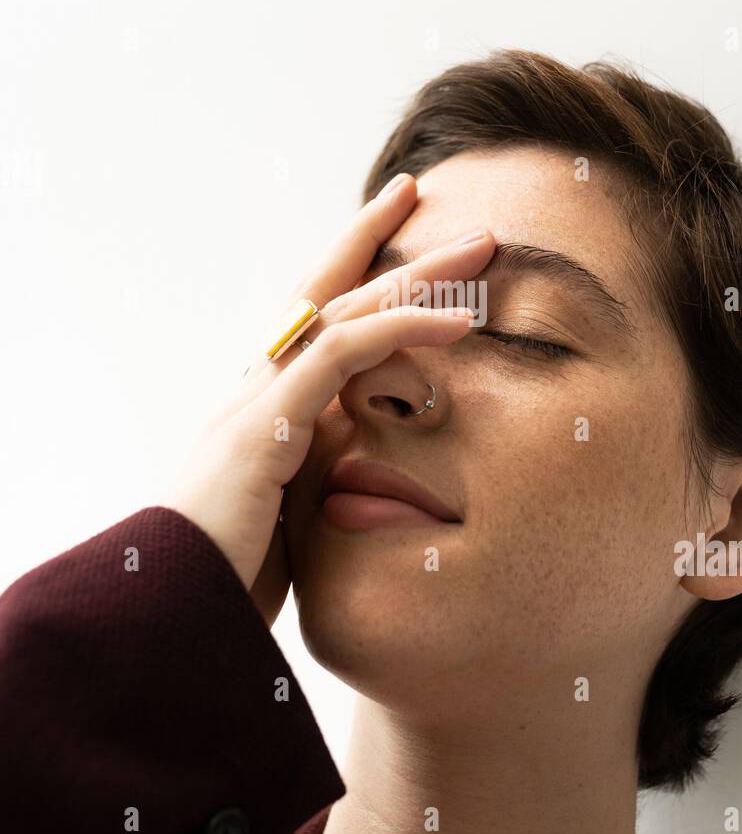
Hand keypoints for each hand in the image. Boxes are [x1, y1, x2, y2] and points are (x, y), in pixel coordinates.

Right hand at [158, 174, 494, 625]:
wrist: (168, 618)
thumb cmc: (227, 576)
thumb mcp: (288, 515)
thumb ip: (317, 474)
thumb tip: (357, 460)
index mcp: (267, 406)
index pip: (317, 321)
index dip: (361, 276)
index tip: (408, 241)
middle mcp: (259, 388)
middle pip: (330, 293)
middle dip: (390, 245)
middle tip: (452, 215)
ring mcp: (258, 400)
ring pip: (343, 309)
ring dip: (417, 275)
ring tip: (481, 249)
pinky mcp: (267, 424)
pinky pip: (342, 355)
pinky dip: (402, 329)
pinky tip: (459, 323)